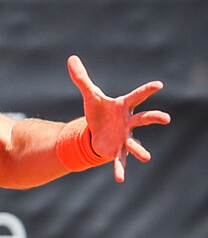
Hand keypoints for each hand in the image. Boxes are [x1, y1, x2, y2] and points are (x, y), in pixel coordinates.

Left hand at [68, 54, 169, 181]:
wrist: (96, 131)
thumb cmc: (98, 111)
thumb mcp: (89, 95)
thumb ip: (82, 78)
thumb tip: (71, 58)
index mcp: (124, 106)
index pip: (137, 96)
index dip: (147, 90)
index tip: (159, 84)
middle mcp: (129, 122)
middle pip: (144, 119)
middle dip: (154, 118)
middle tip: (166, 118)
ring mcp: (125, 137)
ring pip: (134, 143)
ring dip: (139, 150)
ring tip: (146, 157)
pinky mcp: (116, 151)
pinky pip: (120, 161)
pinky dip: (119, 169)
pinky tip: (120, 179)